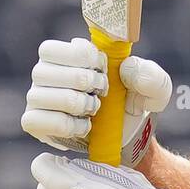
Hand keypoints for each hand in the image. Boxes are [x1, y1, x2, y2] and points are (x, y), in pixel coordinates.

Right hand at [21, 38, 171, 164]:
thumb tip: (125, 69)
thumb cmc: (135, 104)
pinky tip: (85, 127)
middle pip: (42, 71)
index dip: (80, 59)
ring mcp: (38, 100)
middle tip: (103, 92)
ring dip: (75, 104)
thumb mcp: (154, 88)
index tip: (105, 69)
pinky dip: (64, 125)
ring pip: (38, 96)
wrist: (130, 138)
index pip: (50, 50)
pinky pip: (35, 121)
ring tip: (94, 110)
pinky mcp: (36, 124)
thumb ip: (148, 74)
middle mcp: (45, 75)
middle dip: (81, 82)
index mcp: (66, 56)